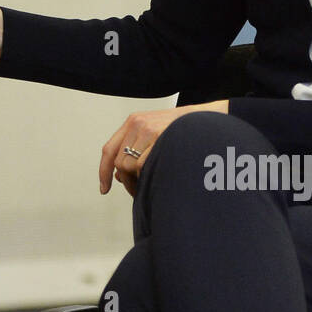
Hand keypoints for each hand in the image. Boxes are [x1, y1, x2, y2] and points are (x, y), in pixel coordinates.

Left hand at [99, 100, 228, 196]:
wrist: (207, 119)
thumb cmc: (184, 131)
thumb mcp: (155, 135)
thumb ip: (136, 151)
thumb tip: (118, 177)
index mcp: (133, 122)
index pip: (109, 149)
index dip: (104, 171)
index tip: (105, 189)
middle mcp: (137, 123)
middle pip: (119, 162)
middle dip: (126, 181)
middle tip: (138, 192)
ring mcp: (147, 128)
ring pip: (129, 165)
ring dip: (136, 181)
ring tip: (151, 185)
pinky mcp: (158, 136)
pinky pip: (142, 165)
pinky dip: (147, 177)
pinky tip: (159, 178)